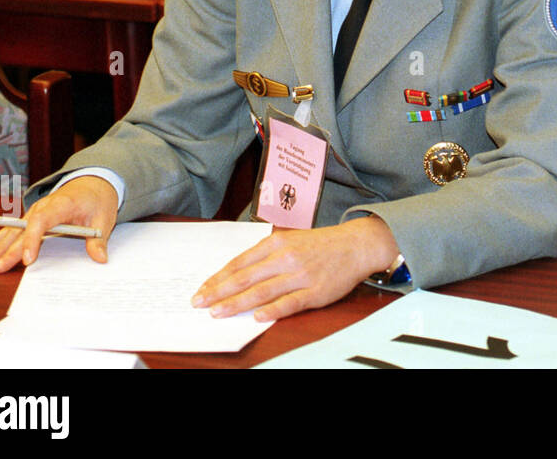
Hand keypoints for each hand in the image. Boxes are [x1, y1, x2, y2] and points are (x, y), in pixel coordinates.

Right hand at [0, 176, 118, 271]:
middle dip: (9, 250)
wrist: (93, 184)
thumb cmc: (97, 201)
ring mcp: (35, 211)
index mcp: (61, 204)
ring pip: (14, 230)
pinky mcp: (31, 217)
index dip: (32, 240)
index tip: (27, 259)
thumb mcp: (104, 218)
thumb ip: (98, 239)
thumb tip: (101, 258)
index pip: (42, 221)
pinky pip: (12, 229)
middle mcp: (43, 206)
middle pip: (23, 230)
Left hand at [191, 216, 399, 321]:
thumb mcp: (291, 239)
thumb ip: (266, 254)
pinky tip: (257, 317)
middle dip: (219, 292)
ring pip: (263, 291)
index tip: (202, 290)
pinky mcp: (315, 291)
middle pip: (246, 277)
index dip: (218, 278)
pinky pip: (290, 302)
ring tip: (217, 313)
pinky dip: (273, 310)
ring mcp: (301, 274)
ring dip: (237, 303)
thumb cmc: (322, 244)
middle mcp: (286, 257)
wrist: (357, 244)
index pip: (240, 263)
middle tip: (199, 304)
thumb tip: (237, 272)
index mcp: (277, 242)